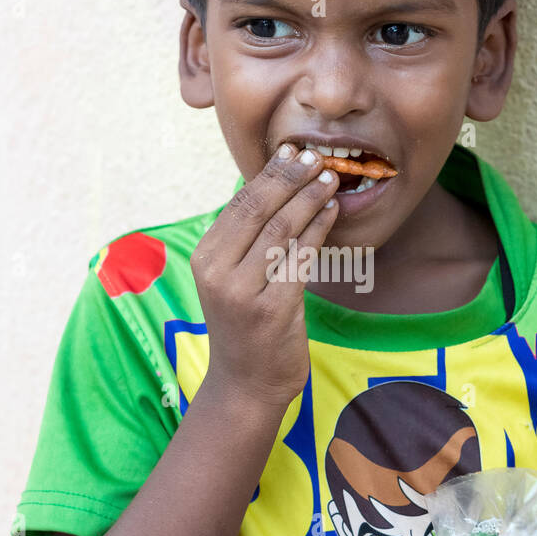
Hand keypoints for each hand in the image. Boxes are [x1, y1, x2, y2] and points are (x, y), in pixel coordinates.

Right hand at [190, 144, 338, 406]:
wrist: (247, 384)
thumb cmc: (246, 327)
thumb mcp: (233, 279)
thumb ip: (245, 240)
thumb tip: (271, 186)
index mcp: (205, 258)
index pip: (239, 204)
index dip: (268, 174)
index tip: (292, 151)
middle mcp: (218, 272)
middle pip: (259, 211)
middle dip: (291, 178)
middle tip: (316, 157)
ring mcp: (244, 292)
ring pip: (282, 230)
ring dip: (310, 199)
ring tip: (330, 179)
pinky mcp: (272, 308)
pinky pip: (300, 258)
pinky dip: (318, 230)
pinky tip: (331, 213)